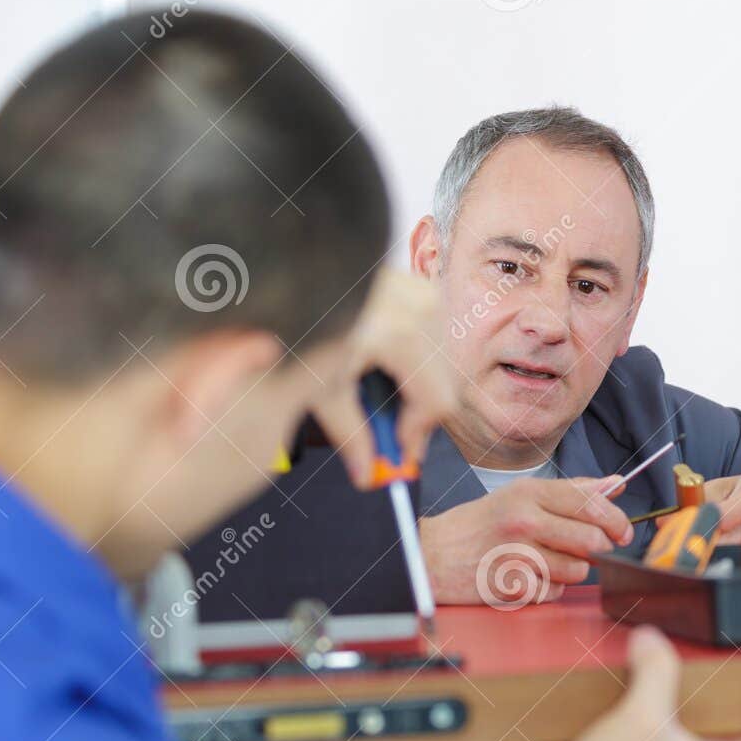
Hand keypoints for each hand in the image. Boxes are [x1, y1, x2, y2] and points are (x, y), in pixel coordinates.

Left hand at [311, 267, 458, 486]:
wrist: (297, 266)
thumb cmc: (302, 317)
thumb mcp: (320, 383)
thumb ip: (349, 434)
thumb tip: (366, 474)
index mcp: (403, 335)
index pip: (437, 403)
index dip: (417, 436)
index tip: (397, 454)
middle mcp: (424, 311)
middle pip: (443, 385)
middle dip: (414, 415)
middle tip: (385, 432)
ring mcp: (425, 295)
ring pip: (441, 364)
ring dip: (414, 388)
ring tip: (374, 391)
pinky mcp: (420, 289)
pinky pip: (432, 339)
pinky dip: (412, 362)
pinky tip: (380, 364)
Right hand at [421, 476, 634, 603]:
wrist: (431, 554)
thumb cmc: (479, 524)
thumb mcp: (521, 495)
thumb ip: (571, 490)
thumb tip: (615, 484)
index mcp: (529, 492)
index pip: (590, 503)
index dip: (616, 520)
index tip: (623, 532)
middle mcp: (524, 519)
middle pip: (590, 540)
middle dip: (597, 549)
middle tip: (586, 550)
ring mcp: (517, 554)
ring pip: (577, 570)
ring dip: (570, 571)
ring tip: (547, 562)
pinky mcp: (510, 585)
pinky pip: (553, 592)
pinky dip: (547, 590)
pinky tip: (527, 577)